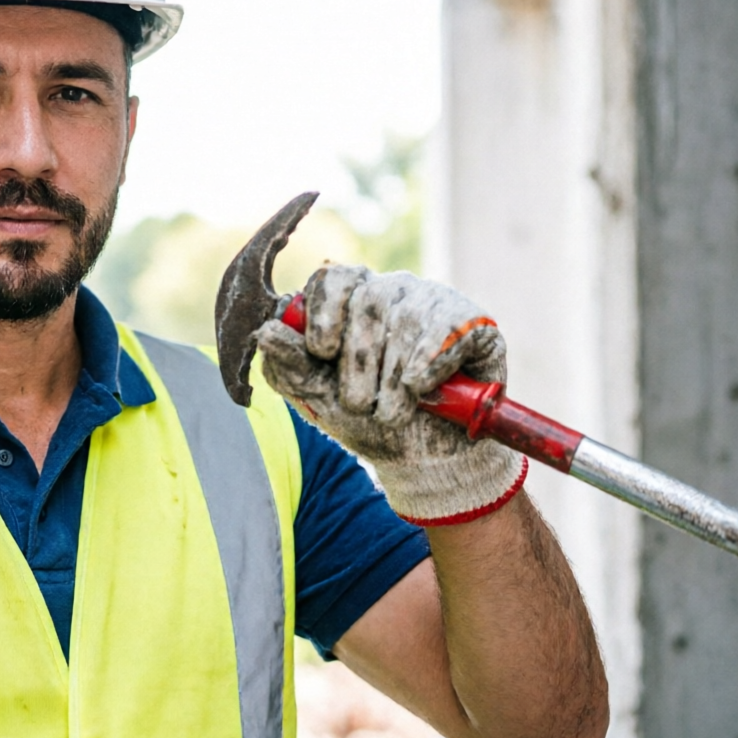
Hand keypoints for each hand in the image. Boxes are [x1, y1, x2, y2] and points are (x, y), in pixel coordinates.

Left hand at [256, 264, 524, 524]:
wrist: (426, 459)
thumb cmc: (369, 420)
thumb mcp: (321, 400)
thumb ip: (290, 366)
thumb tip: (264, 332)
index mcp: (348, 302)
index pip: (331, 278)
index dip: (324, 312)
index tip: (322, 351)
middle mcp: (390, 291)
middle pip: (369, 302)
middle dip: (359, 363)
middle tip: (359, 404)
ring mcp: (433, 302)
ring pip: (407, 321)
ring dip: (393, 378)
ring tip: (392, 412)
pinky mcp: (473, 323)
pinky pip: (447, 331)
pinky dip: (430, 365)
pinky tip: (421, 388)